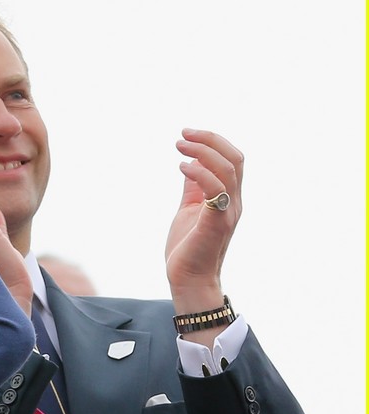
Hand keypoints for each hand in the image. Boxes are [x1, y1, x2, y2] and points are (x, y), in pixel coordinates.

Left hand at [164, 128, 242, 315]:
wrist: (189, 279)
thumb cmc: (188, 248)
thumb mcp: (190, 210)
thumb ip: (194, 189)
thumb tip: (190, 164)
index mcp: (230, 198)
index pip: (232, 161)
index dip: (213, 142)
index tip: (188, 135)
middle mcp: (235, 203)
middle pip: (234, 159)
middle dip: (210, 140)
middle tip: (183, 134)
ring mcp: (228, 212)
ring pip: (227, 170)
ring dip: (202, 152)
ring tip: (179, 145)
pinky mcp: (217, 222)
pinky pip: (215, 189)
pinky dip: (199, 173)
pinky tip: (182, 167)